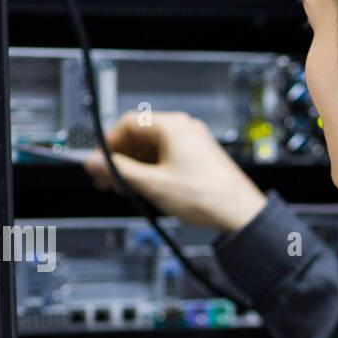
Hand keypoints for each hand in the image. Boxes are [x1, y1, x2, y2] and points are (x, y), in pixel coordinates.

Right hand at [83, 110, 267, 231]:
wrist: (241, 214)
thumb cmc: (207, 197)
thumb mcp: (153, 185)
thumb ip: (119, 171)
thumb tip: (95, 162)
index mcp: (173, 126)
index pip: (126, 123)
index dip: (108, 144)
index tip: (98, 162)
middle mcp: (184, 129)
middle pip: (139, 136)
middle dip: (120, 158)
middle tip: (106, 179)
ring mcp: (193, 143)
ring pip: (152, 149)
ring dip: (135, 167)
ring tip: (124, 188)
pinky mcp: (199, 158)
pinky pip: (166, 157)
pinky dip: (152, 170)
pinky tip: (145, 188)